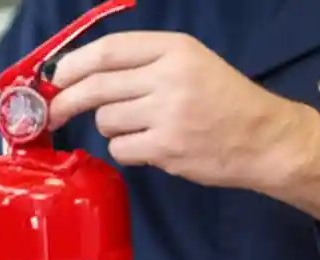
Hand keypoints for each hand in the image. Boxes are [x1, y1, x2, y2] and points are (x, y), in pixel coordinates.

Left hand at [47, 32, 319, 233]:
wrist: (265, 138)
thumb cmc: (223, 101)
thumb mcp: (190, 63)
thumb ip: (142, 64)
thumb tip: (80, 74)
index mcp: (175, 49)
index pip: (108, 51)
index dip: (73, 64)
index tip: (55, 78)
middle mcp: (170, 77)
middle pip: (96, 86)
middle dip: (67, 100)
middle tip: (54, 111)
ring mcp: (168, 113)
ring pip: (106, 121)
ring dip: (111, 128)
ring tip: (138, 128)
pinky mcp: (167, 147)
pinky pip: (121, 149)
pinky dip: (126, 150)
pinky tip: (149, 146)